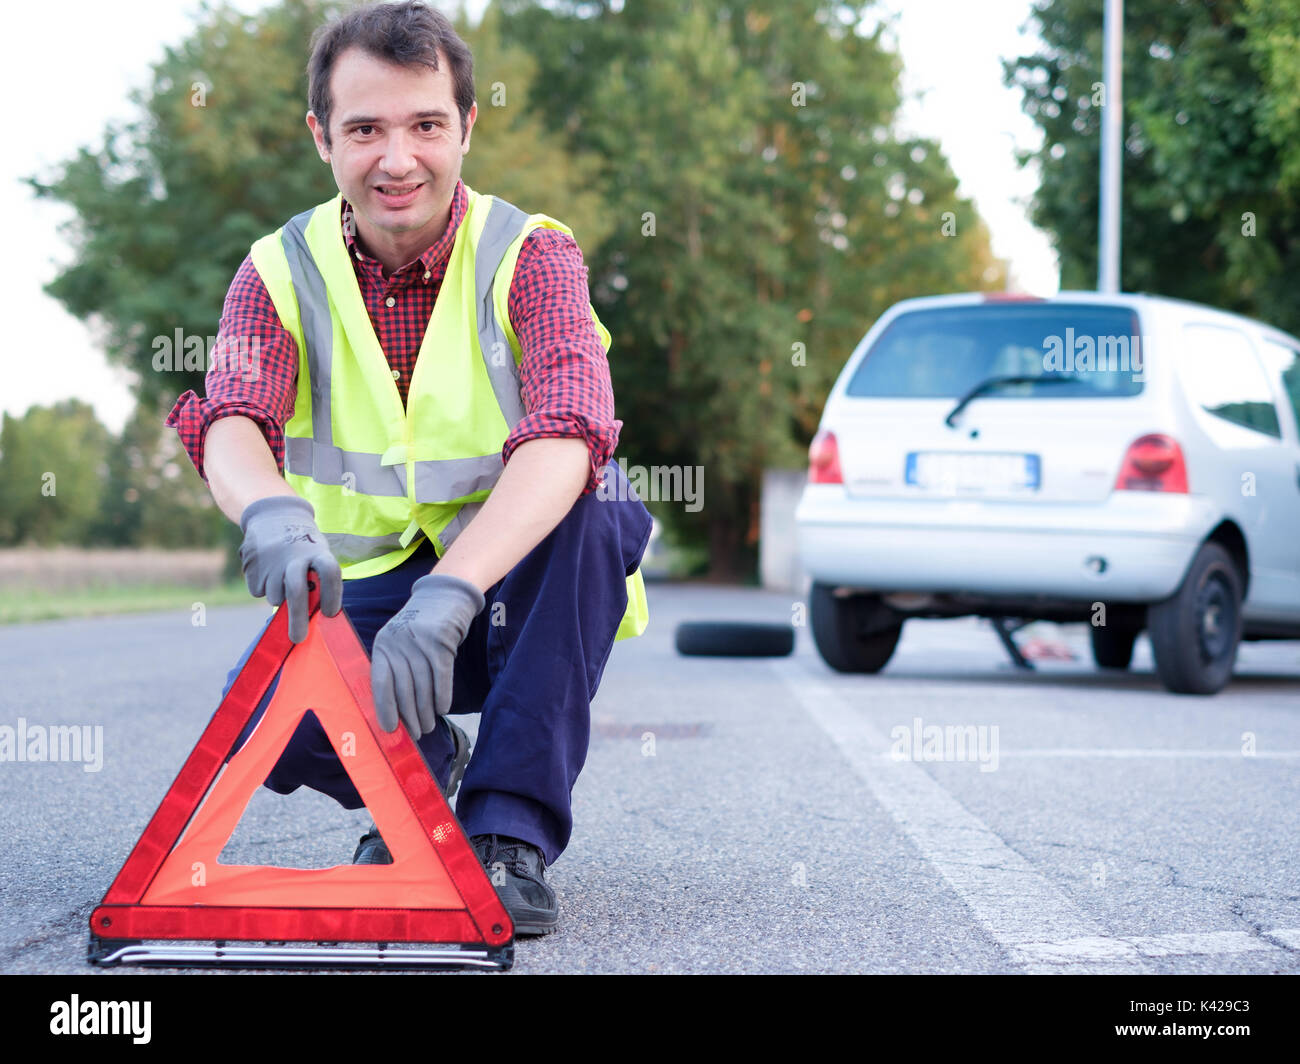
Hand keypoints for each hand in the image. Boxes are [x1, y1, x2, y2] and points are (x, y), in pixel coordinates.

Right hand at [238, 495, 342, 642]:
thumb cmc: (303, 545)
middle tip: (299, 638)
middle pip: (297, 593)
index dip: (333, 595)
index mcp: (317, 551)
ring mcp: (271, 561)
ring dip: (280, 596)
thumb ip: (318, 580)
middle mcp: (295, 556)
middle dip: (298, 620)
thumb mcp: (317, 553)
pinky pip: (258, 591)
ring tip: (283, 578)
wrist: (273, 516)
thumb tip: (315, 617)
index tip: (330, 613)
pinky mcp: (251, 565)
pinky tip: (268, 571)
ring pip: (275, 596)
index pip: (330, 574)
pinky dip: (264, 588)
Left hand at [370, 572, 484, 739]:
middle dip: (410, 716)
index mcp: (382, 645)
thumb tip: (395, 710)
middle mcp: (399, 643)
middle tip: (416, 733)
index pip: (380, 682)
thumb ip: (394, 669)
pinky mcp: (442, 641)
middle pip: (403, 688)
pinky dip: (442, 696)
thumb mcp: (399, 642)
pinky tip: (442, 709)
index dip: (385, 708)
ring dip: (426, 711)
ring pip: (423, 686)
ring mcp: (421, 642)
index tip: (391, 729)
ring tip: (429, 725)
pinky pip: (442, 676)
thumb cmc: (419, 628)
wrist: (444, 596)